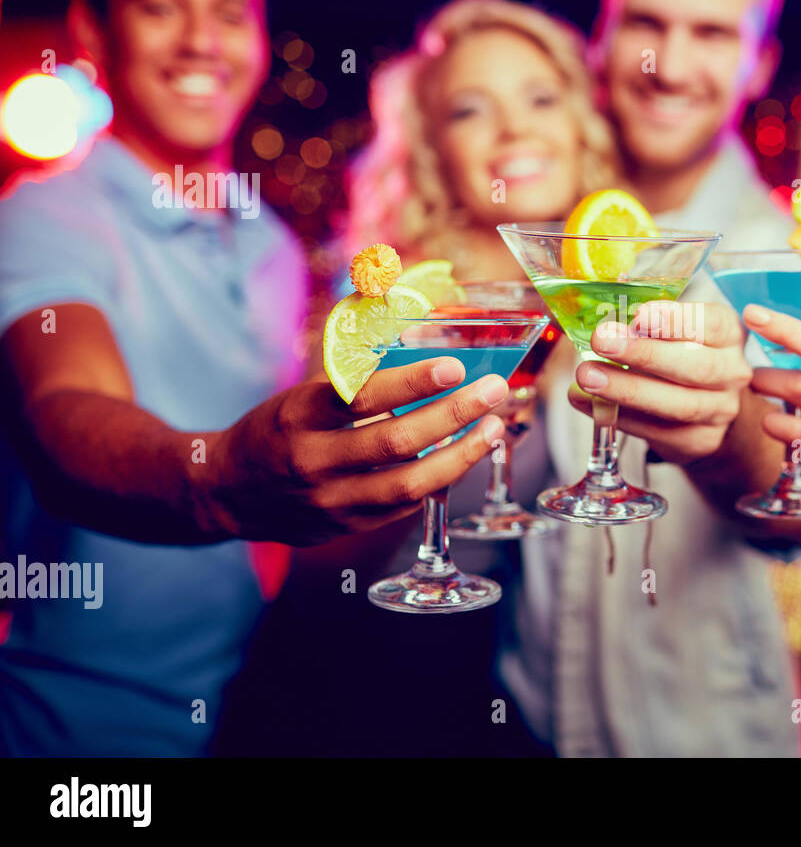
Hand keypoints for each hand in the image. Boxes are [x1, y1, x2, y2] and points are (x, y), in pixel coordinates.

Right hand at [201, 357, 507, 544]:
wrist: (226, 492)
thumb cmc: (276, 430)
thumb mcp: (299, 396)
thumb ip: (353, 382)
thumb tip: (417, 353)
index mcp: (298, 416)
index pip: (361, 397)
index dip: (412, 383)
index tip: (455, 367)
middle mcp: (313, 461)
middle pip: (395, 441)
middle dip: (454, 414)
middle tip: (494, 390)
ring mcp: (330, 500)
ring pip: (408, 484)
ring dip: (460, 456)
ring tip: (494, 429)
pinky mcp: (345, 527)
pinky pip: (404, 507)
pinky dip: (439, 481)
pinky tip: (465, 457)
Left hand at [567, 300, 752, 465]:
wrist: (706, 406)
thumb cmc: (681, 355)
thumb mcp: (673, 330)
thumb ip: (644, 325)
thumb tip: (599, 324)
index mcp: (728, 333)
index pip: (711, 324)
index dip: (676, 320)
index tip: (640, 316)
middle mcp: (732, 372)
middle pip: (695, 366)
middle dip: (645, 354)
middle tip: (602, 341)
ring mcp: (720, 409)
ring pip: (679, 404)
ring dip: (628, 390)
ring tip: (588, 377)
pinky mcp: (701, 440)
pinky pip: (659, 432)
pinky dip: (622, 417)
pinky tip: (591, 403)